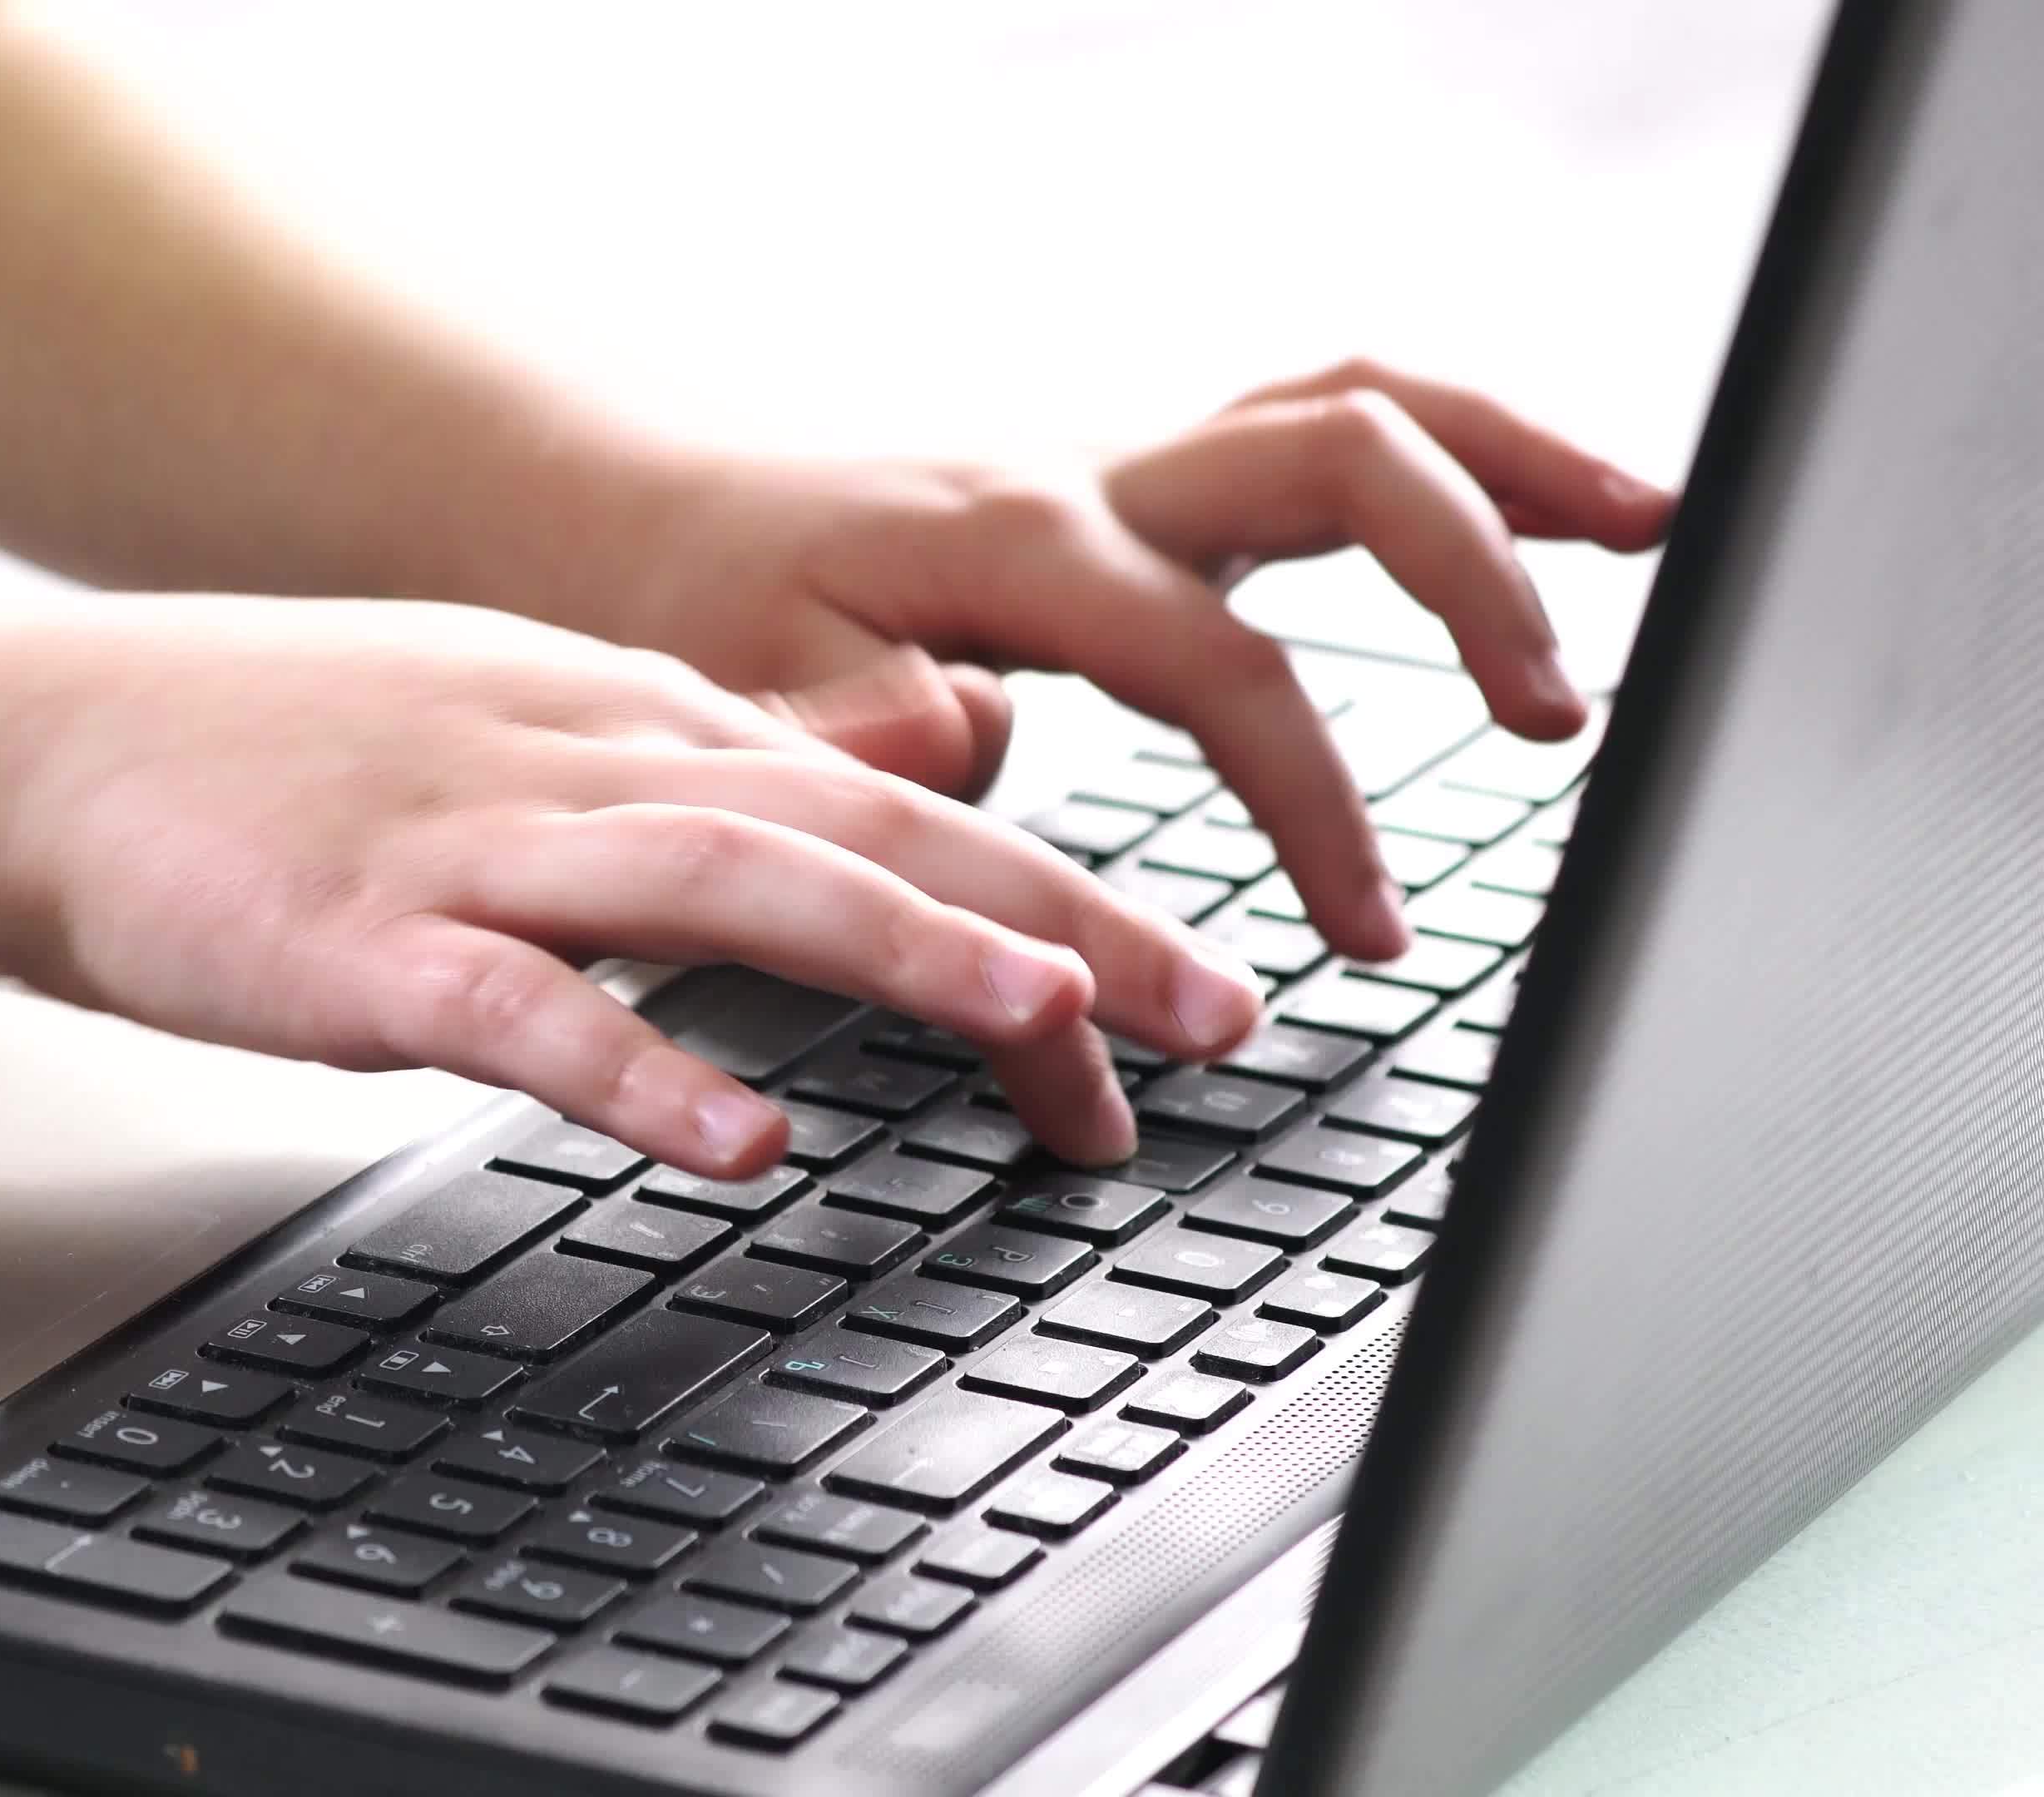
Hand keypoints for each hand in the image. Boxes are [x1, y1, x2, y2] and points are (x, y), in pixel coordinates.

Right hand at [0, 598, 1266, 1173]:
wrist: (49, 745)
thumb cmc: (287, 756)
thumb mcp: (543, 722)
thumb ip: (737, 749)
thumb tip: (935, 748)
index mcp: (637, 721)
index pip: (897, 808)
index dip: (1058, 898)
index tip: (1180, 994)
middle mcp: (586, 762)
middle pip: (862, 832)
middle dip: (1057, 919)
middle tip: (1215, 1014)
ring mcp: (475, 848)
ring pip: (726, 882)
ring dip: (897, 952)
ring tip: (1046, 1024)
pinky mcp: (363, 944)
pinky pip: (523, 1012)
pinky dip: (641, 1067)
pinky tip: (739, 1136)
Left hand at [549, 360, 1674, 960]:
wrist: (649, 523)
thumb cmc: (699, 616)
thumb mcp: (745, 693)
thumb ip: (861, 729)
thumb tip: (971, 745)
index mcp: (1020, 543)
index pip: (1226, 666)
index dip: (1315, 804)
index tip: (1364, 937)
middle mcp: (1094, 475)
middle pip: (1342, 453)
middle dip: (1478, 569)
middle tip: (1555, 712)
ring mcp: (1128, 462)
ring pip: (1357, 400)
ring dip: (1511, 454)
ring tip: (1649, 523)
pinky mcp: (1143, 479)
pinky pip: (1320, 428)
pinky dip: (1444, 456)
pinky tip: (1533, 507)